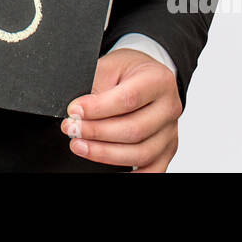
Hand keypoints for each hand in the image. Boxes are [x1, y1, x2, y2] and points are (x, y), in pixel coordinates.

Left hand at [61, 47, 182, 171]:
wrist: (147, 75)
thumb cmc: (129, 70)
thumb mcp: (111, 66)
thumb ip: (98, 86)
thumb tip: (79, 113)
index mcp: (158, 81)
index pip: (128, 99)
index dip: (98, 109)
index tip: (74, 111)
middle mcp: (169, 108)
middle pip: (134, 129)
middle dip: (97, 133)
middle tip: (72, 129)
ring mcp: (170, 132)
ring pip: (140, 153)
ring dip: (105, 154)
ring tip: (80, 146)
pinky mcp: (167, 150)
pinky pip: (153, 171)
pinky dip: (132, 175)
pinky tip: (112, 171)